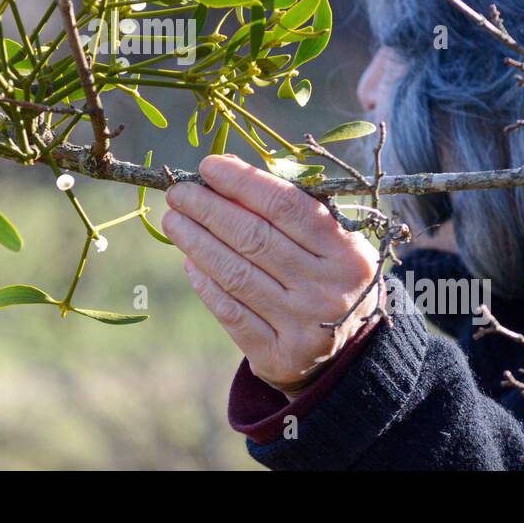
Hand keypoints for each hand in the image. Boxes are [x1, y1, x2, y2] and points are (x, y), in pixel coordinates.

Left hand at [163, 154, 380, 396]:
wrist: (349, 351)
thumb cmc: (331, 276)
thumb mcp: (331, 241)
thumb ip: (288, 208)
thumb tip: (226, 172)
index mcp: (348, 253)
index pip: (286, 207)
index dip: (243, 182)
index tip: (208, 167)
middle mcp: (327, 291)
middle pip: (254, 239)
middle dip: (208, 209)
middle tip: (178, 192)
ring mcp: (303, 326)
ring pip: (237, 275)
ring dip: (197, 242)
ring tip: (173, 220)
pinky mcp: (278, 356)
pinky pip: (230, 313)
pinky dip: (205, 284)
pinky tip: (189, 261)